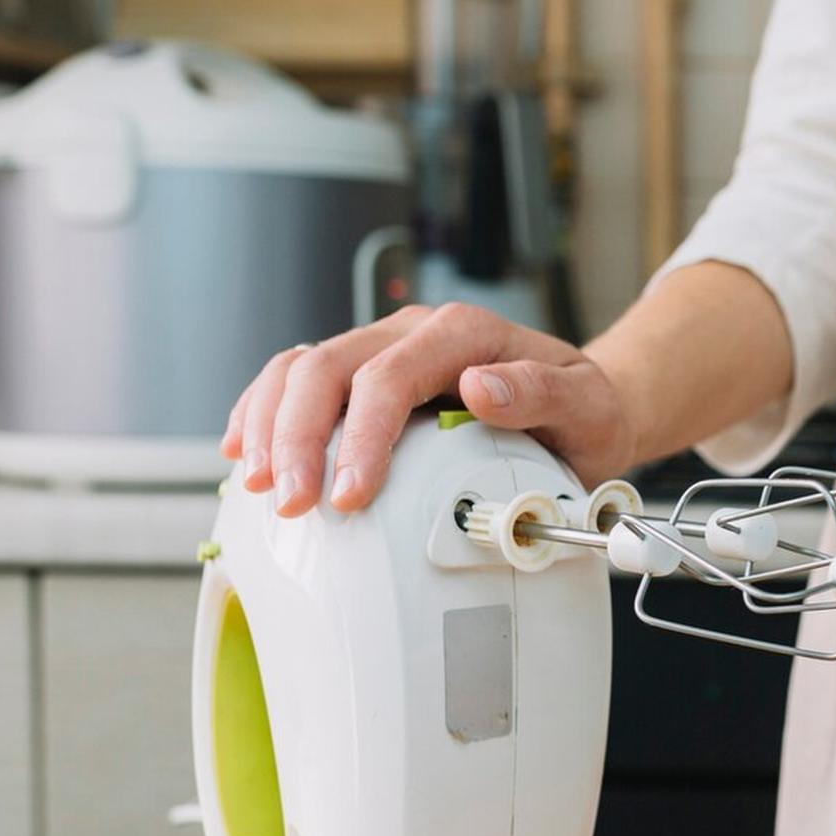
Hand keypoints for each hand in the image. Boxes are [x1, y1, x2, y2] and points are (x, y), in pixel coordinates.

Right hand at [222, 303, 633, 517]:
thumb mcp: (586, 405)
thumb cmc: (584, 411)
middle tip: (294, 502)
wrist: (583, 407)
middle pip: (328, 368)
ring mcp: (383, 350)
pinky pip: (296, 381)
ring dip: (270, 427)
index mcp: (463, 333)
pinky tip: (248, 456)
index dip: (361, 435)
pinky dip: (264, 415)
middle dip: (299, 438)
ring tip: (262, 487)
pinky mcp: (364, 377)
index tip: (349, 492)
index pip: (389, 375)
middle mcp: (414, 333)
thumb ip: (539, 392)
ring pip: (299, 369)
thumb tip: (480, 388)